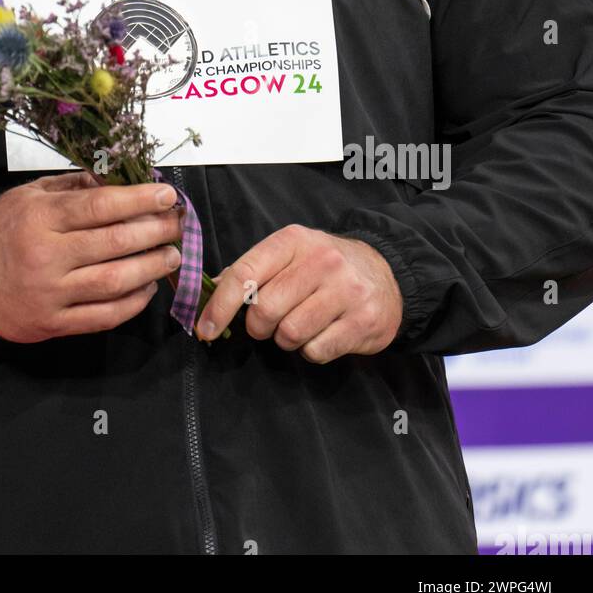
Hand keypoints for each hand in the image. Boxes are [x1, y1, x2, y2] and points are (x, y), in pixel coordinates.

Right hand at [0, 170, 184, 342]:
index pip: (100, 206)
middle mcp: (46, 255)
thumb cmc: (1, 229)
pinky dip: (131, 304)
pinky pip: (102, 316)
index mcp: (41, 217)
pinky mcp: (51, 323)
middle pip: (114, 243)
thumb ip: (73, 187)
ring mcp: (50, 293)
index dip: (139, 199)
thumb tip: (117, 181)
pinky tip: (147, 289)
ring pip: (114, 282)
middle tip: (177, 225)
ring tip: (170, 256)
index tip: (166, 196)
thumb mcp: (29, 195)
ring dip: (150, 268)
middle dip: (154, 232)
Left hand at [195, 224, 402, 360]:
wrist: (386, 273)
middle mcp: (321, 261)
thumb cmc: (324, 267)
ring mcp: (346, 291)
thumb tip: (210, 292)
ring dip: (286, 339)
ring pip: (290, 333)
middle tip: (269, 323)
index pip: (245, 273)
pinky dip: (311, 350)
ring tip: (299, 325)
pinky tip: (322, 333)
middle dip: (258, 326)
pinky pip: (316, 351)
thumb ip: (250, 270)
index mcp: (293, 241)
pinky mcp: (363, 321)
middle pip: (265, 309)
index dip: (220, 306)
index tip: (206, 329)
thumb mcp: (288, 255)